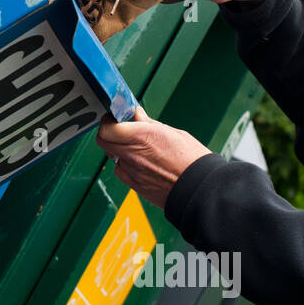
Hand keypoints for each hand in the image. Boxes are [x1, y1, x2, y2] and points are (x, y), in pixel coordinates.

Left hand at [96, 106, 210, 208]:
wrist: (200, 189)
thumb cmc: (192, 160)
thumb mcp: (173, 133)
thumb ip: (149, 124)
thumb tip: (136, 114)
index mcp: (143, 136)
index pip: (107, 127)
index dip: (108, 121)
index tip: (115, 118)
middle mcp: (133, 154)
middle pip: (103, 140)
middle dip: (108, 133)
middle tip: (120, 130)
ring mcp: (133, 171)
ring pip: (113, 156)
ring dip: (119, 149)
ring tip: (138, 148)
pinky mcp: (135, 186)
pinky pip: (121, 171)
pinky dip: (126, 165)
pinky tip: (141, 163)